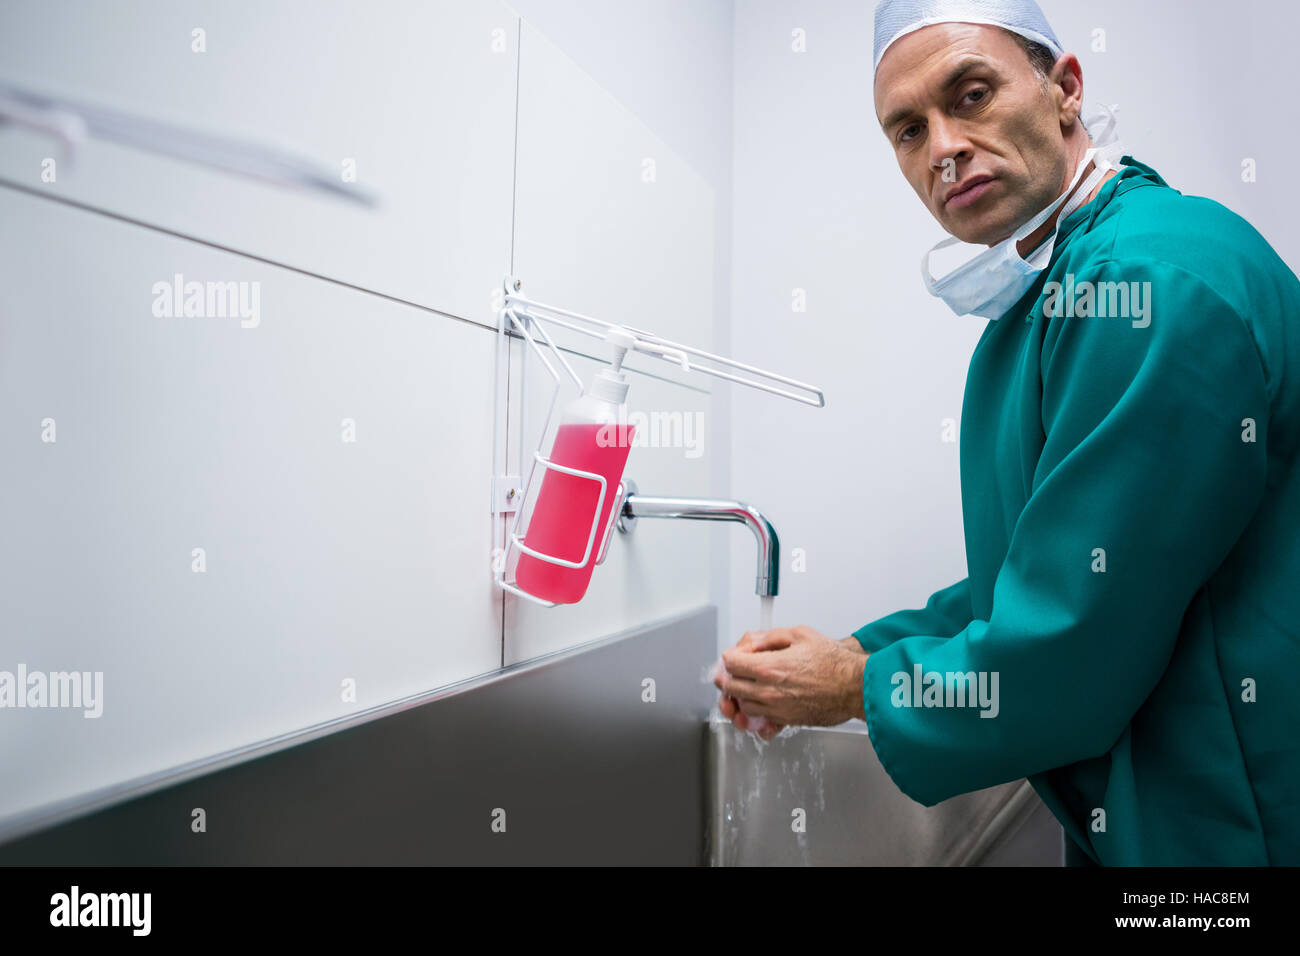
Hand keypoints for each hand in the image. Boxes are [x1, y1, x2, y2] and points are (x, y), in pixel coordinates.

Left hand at [715, 625, 867, 727]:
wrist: (855, 687)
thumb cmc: (835, 662)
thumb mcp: (800, 634)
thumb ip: (770, 637)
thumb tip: (752, 642)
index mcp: (769, 667)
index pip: (730, 662)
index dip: (730, 655)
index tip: (735, 654)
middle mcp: (768, 690)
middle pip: (729, 686)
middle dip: (727, 676)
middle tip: (731, 671)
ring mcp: (776, 708)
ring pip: (742, 705)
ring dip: (740, 695)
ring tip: (747, 685)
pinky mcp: (786, 720)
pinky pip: (760, 721)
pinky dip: (755, 714)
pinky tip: (760, 705)